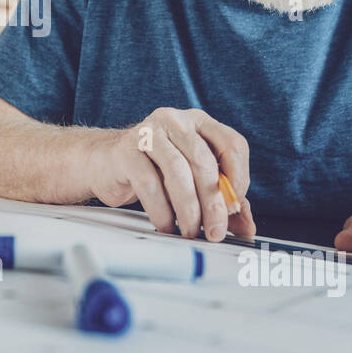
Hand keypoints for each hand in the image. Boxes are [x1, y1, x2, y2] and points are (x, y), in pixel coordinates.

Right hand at [85, 107, 254, 241]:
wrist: (105, 164)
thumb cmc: (154, 170)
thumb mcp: (192, 181)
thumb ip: (222, 200)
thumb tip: (246, 228)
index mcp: (199, 122)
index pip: (232, 144)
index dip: (239, 179)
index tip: (234, 208)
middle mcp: (175, 120)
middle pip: (204, 161)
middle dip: (213, 203)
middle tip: (214, 232)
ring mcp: (149, 132)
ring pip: (177, 173)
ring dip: (188, 209)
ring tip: (188, 231)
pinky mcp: (126, 151)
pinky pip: (150, 184)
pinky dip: (161, 210)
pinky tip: (165, 224)